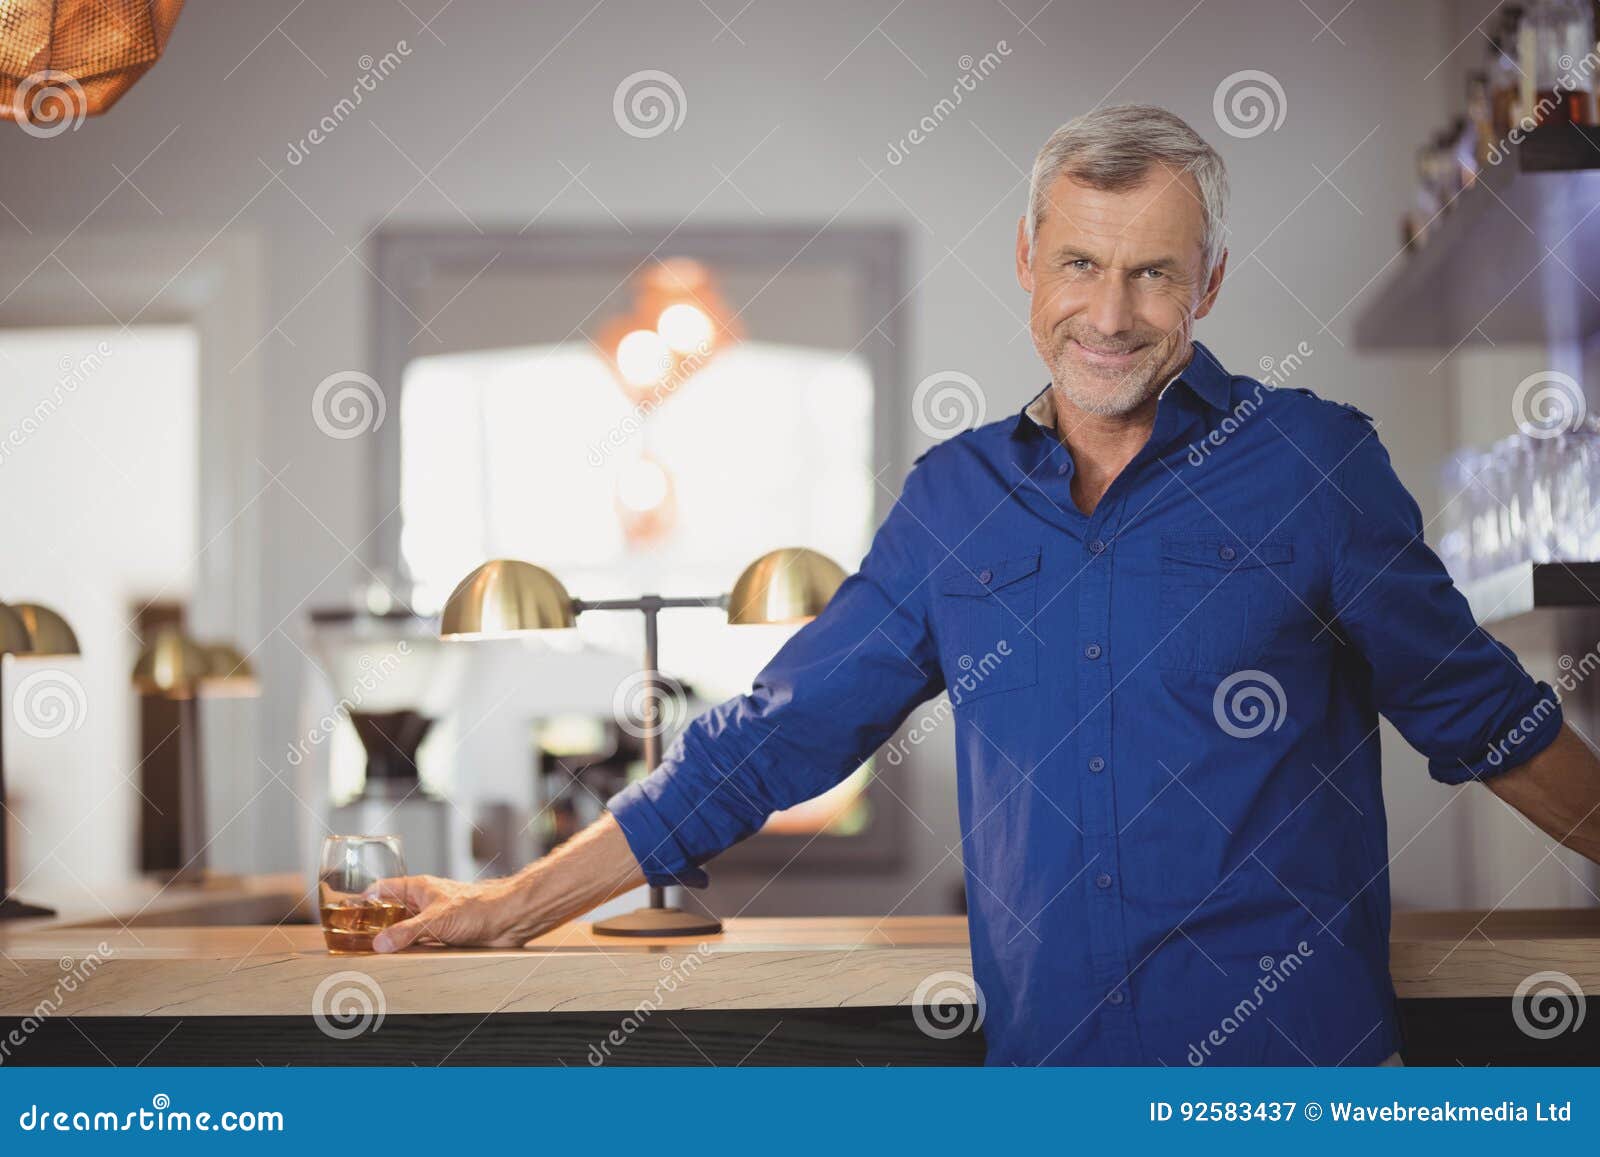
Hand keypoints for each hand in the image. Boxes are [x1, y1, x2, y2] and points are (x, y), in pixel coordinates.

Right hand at [365, 874, 536, 951]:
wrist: (509, 920)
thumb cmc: (478, 907)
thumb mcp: (436, 919)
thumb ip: (407, 932)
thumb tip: (378, 944)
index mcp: (418, 888)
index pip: (381, 890)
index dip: (362, 901)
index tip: (344, 915)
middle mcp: (422, 904)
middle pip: (388, 914)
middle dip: (371, 927)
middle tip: (350, 943)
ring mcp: (431, 922)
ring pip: (402, 932)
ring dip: (390, 943)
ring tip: (367, 958)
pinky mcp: (442, 939)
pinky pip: (417, 947)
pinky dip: (406, 954)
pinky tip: (395, 965)